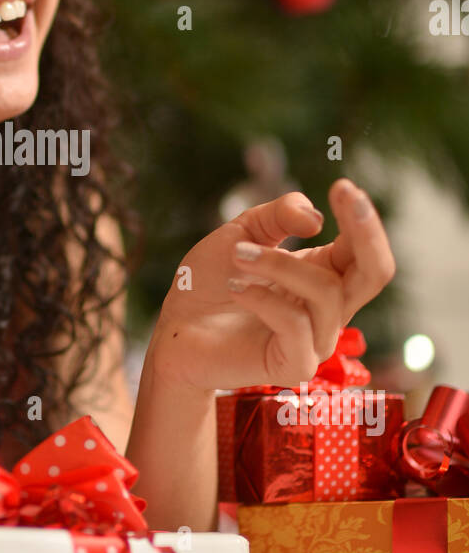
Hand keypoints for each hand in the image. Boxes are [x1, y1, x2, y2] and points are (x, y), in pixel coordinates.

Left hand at [149, 178, 395, 391]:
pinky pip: (295, 326)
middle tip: (344, 194)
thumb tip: (316, 219)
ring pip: (325, 293)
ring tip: (237, 255)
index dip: (362, 217)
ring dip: (277, 264)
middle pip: (377, 273)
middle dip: (366, 231)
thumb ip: (279, 216)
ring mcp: (315, 340)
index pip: (364, 248)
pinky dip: (262, 298)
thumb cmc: (210, 282)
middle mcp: (328, 308)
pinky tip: (235, 288)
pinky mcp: (294, 366)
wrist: (175, 329)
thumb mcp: (242, 233)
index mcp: (324, 273)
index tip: (342, 186)